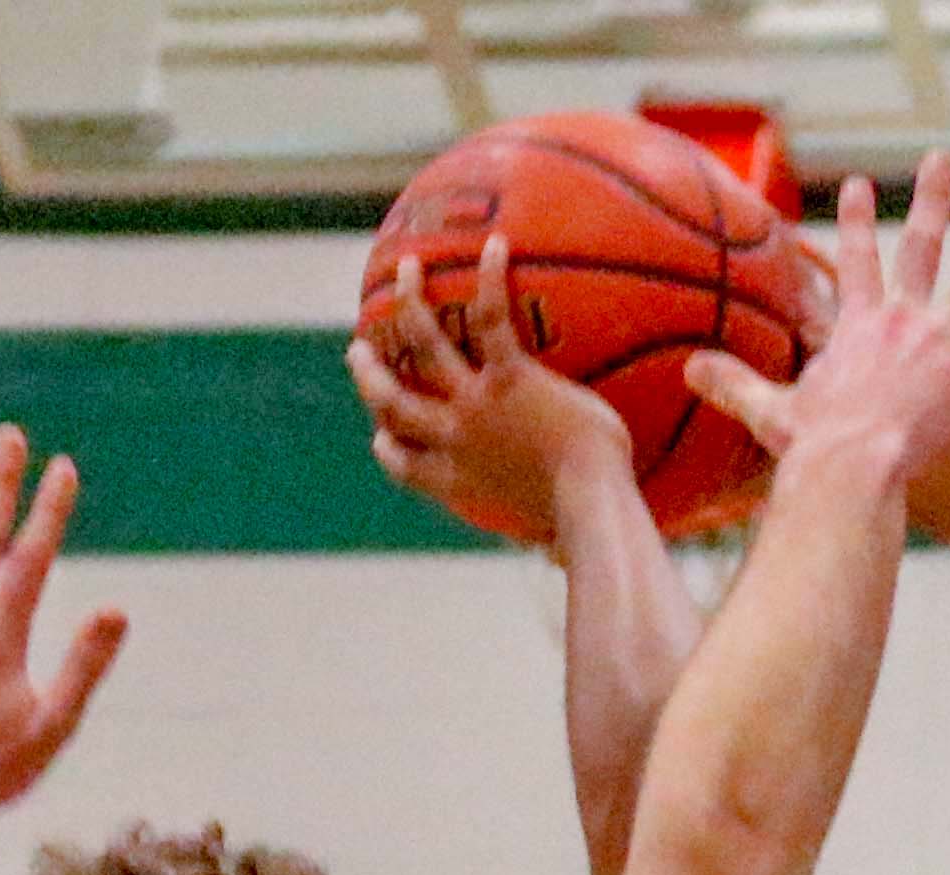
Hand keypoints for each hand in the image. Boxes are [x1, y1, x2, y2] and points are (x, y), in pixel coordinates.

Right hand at [349, 232, 632, 546]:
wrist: (591, 508)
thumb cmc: (587, 528)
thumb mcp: (551, 535)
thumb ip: (544, 532)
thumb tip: (562, 554)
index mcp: (461, 482)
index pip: (408, 467)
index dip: (388, 449)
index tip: (379, 437)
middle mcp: (456, 442)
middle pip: (394, 403)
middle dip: (370, 375)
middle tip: (357, 350)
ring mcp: (476, 407)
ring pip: (424, 344)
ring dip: (411, 303)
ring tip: (408, 268)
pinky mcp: (508, 380)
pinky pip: (491, 319)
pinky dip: (490, 281)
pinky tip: (495, 246)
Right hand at [685, 156, 949, 495]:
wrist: (847, 469)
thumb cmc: (809, 452)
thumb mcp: (766, 411)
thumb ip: (732, 385)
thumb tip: (689, 369)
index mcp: (856, 326)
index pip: (856, 263)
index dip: (859, 225)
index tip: (865, 189)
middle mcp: (901, 316)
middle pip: (920, 245)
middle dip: (932, 200)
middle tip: (941, 160)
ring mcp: (940, 337)